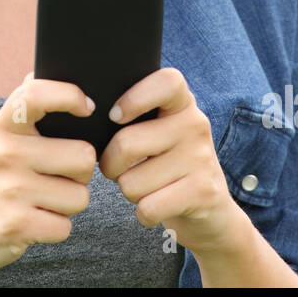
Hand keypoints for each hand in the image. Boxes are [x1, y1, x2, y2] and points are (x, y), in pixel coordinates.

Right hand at [0, 72, 97, 277]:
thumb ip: (23, 108)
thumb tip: (39, 72)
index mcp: (3, 125)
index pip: (37, 93)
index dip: (69, 95)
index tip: (86, 108)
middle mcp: (4, 152)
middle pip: (84, 156)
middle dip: (79, 174)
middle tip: (55, 178)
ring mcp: (10, 189)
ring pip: (80, 196)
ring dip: (67, 204)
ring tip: (40, 201)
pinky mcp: (15, 224)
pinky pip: (65, 226)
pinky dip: (55, 228)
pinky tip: (34, 222)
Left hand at [98, 66, 245, 258]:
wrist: (211, 213)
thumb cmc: (166, 166)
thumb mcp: (158, 133)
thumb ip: (134, 118)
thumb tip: (86, 116)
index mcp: (182, 104)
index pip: (167, 81)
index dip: (135, 98)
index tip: (115, 117)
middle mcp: (195, 125)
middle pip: (126, 144)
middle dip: (110, 165)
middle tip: (119, 169)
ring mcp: (202, 158)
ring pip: (131, 182)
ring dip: (129, 192)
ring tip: (148, 188)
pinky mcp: (203, 192)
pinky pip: (148, 207)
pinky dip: (143, 214)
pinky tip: (157, 207)